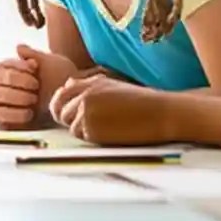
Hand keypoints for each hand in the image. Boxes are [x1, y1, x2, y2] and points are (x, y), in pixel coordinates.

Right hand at [0, 45, 81, 128]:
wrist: (54, 108)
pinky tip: (30, 113)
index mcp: (4, 66)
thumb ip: (33, 55)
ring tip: (34, 99)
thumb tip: (18, 47)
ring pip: (1, 95)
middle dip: (22, 81)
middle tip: (36, 85)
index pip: (8, 63)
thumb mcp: (47, 65)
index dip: (22, 65)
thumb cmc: (50, 82)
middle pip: (5, 78)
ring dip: (19, 97)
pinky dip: (16, 114)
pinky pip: (2, 114)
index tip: (35, 68)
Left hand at [49, 75, 172, 144]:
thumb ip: (89, 86)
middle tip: (84, 126)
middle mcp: (83, 94)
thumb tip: (67, 87)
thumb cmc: (143, 101)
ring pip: (70, 126)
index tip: (68, 113)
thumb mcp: (113, 86)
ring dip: (83, 130)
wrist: (160, 112)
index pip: (62, 93)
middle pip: (60, 110)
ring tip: (105, 128)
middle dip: (68, 119)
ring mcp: (85, 111)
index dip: (61, 104)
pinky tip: (110, 133)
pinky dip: (92, 138)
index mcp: (89, 82)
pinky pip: (82, 137)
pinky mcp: (91, 128)